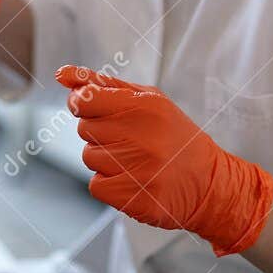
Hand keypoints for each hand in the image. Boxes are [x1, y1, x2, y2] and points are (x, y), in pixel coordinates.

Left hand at [57, 65, 272, 255]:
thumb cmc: (174, 137)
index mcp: (144, 106)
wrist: (210, 184)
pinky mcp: (133, 197)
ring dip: (105, 160)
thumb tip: (62, 75)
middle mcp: (140, 136)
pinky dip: (109, 184)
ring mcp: (137, 169)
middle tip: (131, 139)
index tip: (93, 108)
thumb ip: (104, 85)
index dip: (82, 104)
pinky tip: (134, 180)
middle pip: (84, 129)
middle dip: (100, 133)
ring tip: (137, 160)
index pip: (85, 99)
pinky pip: (96, 185)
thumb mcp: (149, 100)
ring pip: (89, 157)